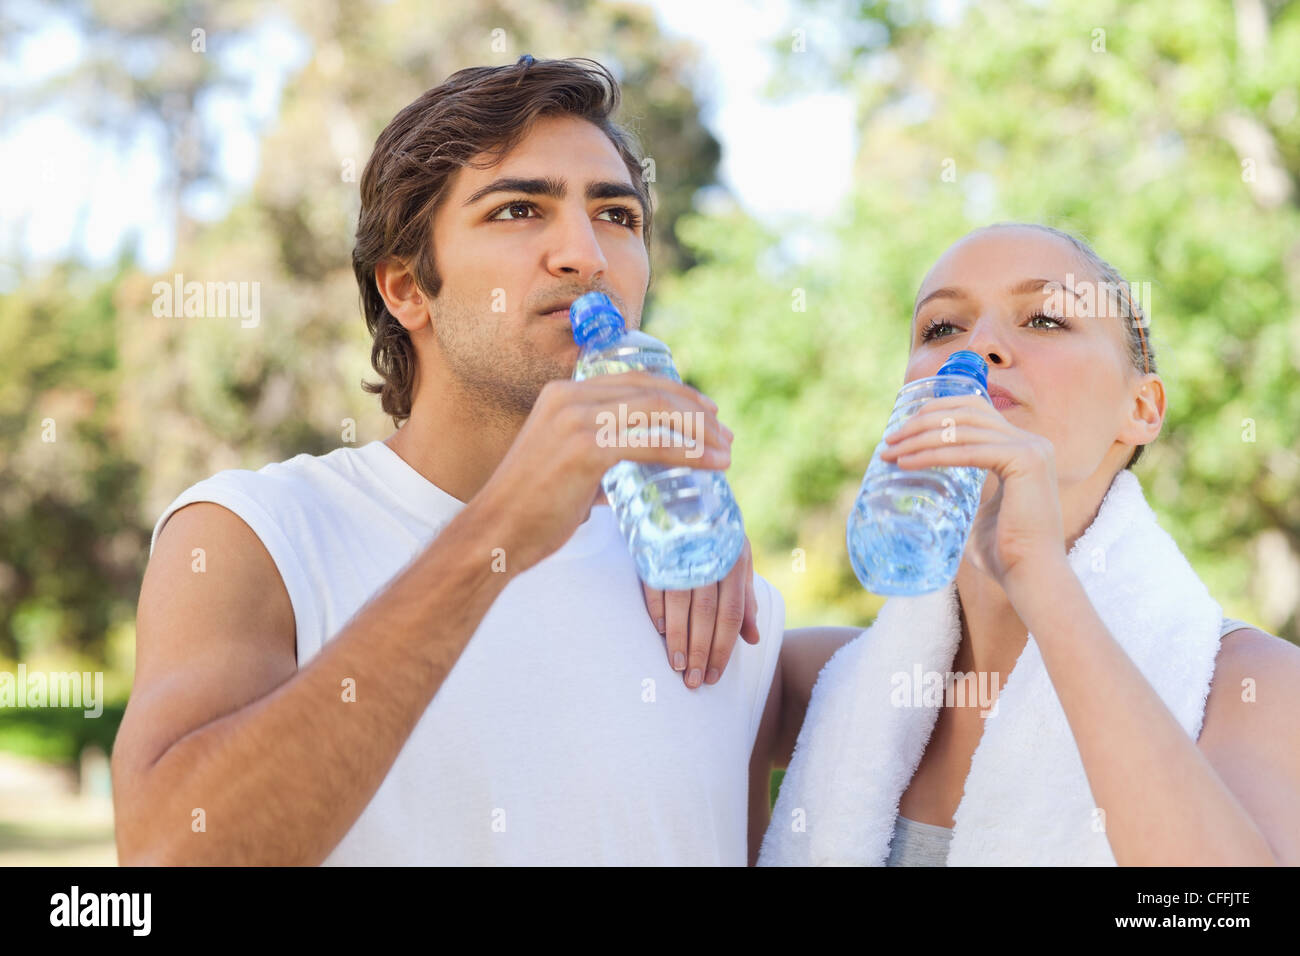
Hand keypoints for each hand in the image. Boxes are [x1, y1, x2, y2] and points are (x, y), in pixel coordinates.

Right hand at [472, 372, 732, 575]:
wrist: (494, 534)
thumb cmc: (530, 512)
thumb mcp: (567, 470)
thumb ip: (600, 462)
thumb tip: (635, 473)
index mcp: (564, 395)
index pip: (635, 381)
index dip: (678, 393)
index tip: (708, 414)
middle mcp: (570, 397)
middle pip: (651, 390)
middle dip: (696, 410)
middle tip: (725, 435)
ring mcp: (577, 419)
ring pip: (656, 411)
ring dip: (699, 430)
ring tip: (725, 451)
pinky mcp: (586, 448)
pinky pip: (650, 442)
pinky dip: (687, 450)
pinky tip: (710, 461)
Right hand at [641, 536, 758, 688]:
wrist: (686, 487)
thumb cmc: (717, 532)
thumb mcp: (737, 559)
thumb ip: (745, 598)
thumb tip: (753, 640)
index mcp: (734, 561)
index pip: (731, 615)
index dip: (723, 648)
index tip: (714, 676)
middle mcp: (711, 557)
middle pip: (707, 614)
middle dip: (700, 651)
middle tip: (693, 682)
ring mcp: (683, 550)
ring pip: (681, 603)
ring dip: (678, 639)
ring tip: (676, 666)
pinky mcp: (657, 546)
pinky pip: (656, 584)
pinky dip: (657, 609)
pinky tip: (660, 631)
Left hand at [879, 392, 1065, 585]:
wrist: (1031, 575)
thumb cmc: (1004, 552)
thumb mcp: (978, 512)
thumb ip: (962, 495)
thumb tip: (929, 495)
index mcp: (1023, 448)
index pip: (976, 412)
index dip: (937, 411)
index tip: (903, 430)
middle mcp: (1032, 442)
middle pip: (968, 413)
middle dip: (923, 421)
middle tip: (890, 440)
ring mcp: (1032, 449)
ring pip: (963, 430)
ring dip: (921, 438)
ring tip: (891, 452)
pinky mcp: (1026, 461)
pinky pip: (968, 452)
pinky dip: (934, 455)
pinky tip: (907, 463)